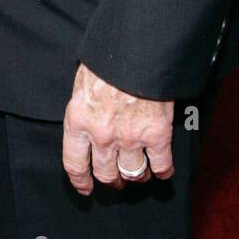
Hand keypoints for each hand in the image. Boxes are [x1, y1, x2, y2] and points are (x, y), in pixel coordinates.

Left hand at [62, 62, 173, 194]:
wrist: (136, 49)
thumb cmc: (106, 58)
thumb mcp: (82, 81)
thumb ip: (84, 108)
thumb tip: (86, 121)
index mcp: (78, 120)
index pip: (74, 164)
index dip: (80, 181)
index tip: (86, 188)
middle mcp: (102, 135)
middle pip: (106, 173)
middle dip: (112, 179)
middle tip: (116, 179)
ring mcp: (130, 137)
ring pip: (133, 173)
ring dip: (136, 176)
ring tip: (139, 173)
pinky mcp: (157, 135)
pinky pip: (161, 165)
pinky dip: (163, 171)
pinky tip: (162, 169)